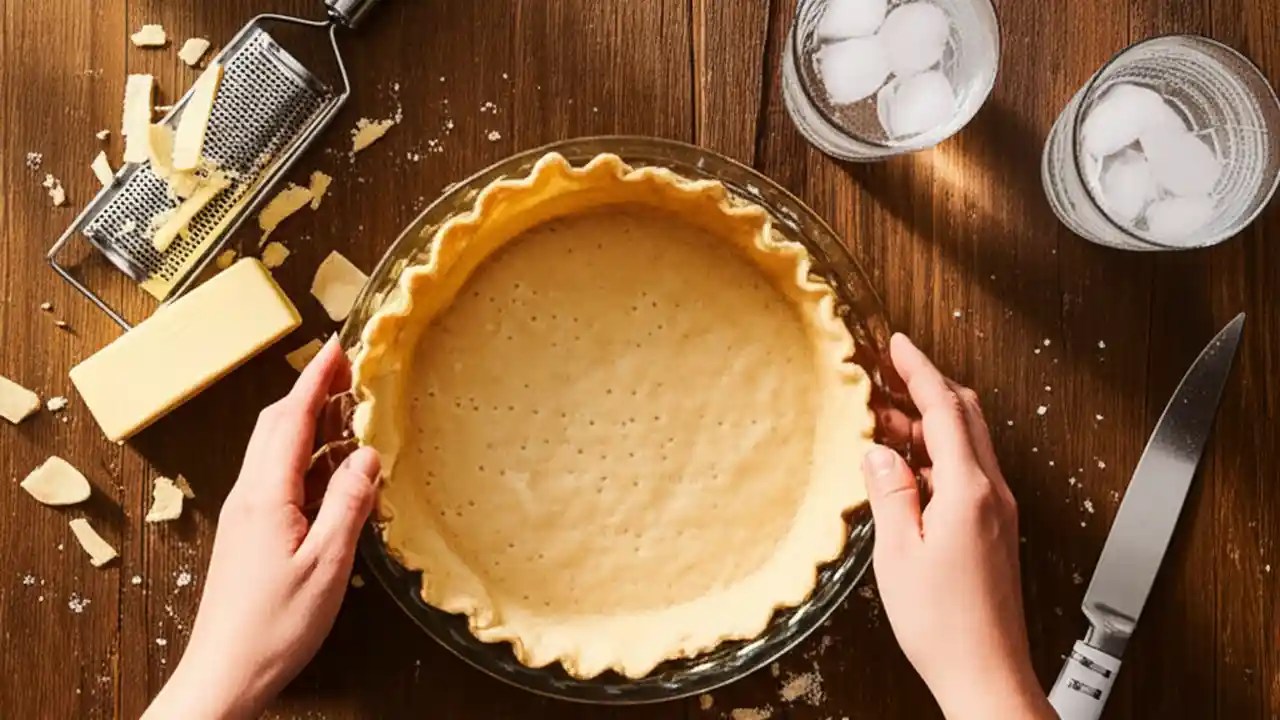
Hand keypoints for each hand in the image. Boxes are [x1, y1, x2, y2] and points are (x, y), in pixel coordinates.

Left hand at [144, 339, 380, 719]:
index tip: (339, 344)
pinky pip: (279, 476)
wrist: (225, 672)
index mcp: (266, 494)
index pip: (291, 418)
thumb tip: (368, 456)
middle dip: (311, 390)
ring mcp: (248, 513)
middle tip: (349, 370)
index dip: (316, 378)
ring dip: (311, 423)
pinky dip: (308, 457)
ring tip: (351, 412)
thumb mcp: (327, 564)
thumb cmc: (274, 627)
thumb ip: (348, 504)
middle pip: (276, 424)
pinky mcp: (252, 532)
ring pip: (276, 449)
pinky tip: (335, 469)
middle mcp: (250, 494)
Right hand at [865, 334, 1053, 719]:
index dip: (919, 370)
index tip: (899, 344)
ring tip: (884, 424)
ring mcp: (998, 511)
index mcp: (969, 491)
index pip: (945, 409)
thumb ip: (889, 492)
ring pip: (968, 443)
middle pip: (965, 417)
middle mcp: (992, 494)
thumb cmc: (944, 625)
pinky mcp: (995, 530)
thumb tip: (879, 451)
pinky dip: (938, 454)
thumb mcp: (898, 553)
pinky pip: (968, 472)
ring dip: (930, 423)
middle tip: (888, 374)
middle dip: (927, 387)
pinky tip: (907, 469)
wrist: (987, 674)